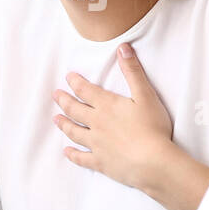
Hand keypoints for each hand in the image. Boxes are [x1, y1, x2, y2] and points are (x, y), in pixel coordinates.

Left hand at [52, 43, 173, 191]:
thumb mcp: (146, 95)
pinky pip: (82, 158)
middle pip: (75, 110)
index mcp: (107, 105)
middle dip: (64, 101)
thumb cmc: (153, 127)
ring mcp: (96, 144)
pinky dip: (73, 155)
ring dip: (64, 124)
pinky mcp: (100, 162)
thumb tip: (123, 47)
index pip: (85, 90)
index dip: (75, 82)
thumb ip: (133, 71)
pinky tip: (66, 152)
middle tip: (55, 95)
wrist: (152, 162)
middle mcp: (96, 123)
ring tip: (56, 119)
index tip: (68, 77)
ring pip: (74, 132)